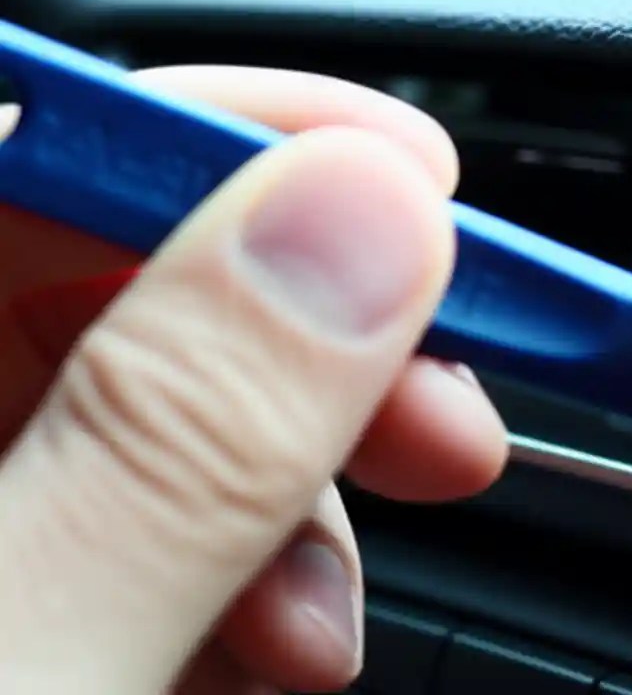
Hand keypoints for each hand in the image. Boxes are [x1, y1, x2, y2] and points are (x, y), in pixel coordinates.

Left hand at [0, 67, 508, 692]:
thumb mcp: (30, 663)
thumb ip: (181, 441)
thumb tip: (361, 220)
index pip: (30, 151)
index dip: (232, 136)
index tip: (416, 178)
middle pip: (125, 288)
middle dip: (316, 348)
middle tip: (444, 421)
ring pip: (174, 416)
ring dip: (302, 495)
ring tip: (323, 623)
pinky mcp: (36, 602)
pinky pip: (169, 529)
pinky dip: (260, 576)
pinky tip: (274, 649)